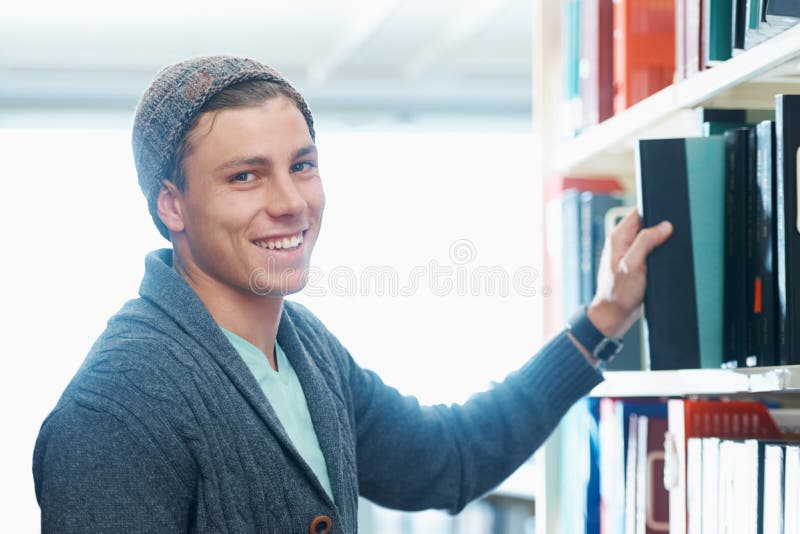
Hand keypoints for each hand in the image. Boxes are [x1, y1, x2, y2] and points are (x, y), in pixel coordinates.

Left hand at [588, 209, 671, 337]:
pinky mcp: (634, 264)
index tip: (667, 219)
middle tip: (667, 240)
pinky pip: (649, 252)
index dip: (654, 213)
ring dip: (659, 243)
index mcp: (617, 237)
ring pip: (649, 239)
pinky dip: (657, 254)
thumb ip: (646, 242)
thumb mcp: (633, 265)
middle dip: (659, 229)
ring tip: (660, 256)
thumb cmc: (618, 293)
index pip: (638, 213)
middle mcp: (621, 242)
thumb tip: (664, 226)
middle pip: (645, 224)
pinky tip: (659, 263)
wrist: (613, 315)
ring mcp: (627, 253)